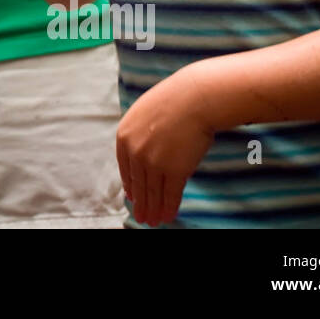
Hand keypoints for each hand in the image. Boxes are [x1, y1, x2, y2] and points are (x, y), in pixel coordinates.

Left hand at [116, 67, 216, 226]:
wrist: (195, 97)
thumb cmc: (175, 99)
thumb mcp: (145, 112)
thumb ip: (140, 132)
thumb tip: (142, 149)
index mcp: (124, 135)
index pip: (125, 167)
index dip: (129, 184)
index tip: (131, 195)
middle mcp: (135, 151)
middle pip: (138, 183)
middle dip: (140, 203)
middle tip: (141, 216)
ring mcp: (154, 162)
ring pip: (152, 193)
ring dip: (153, 210)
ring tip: (153, 221)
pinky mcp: (174, 171)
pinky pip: (170, 195)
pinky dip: (168, 208)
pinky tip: (168, 217)